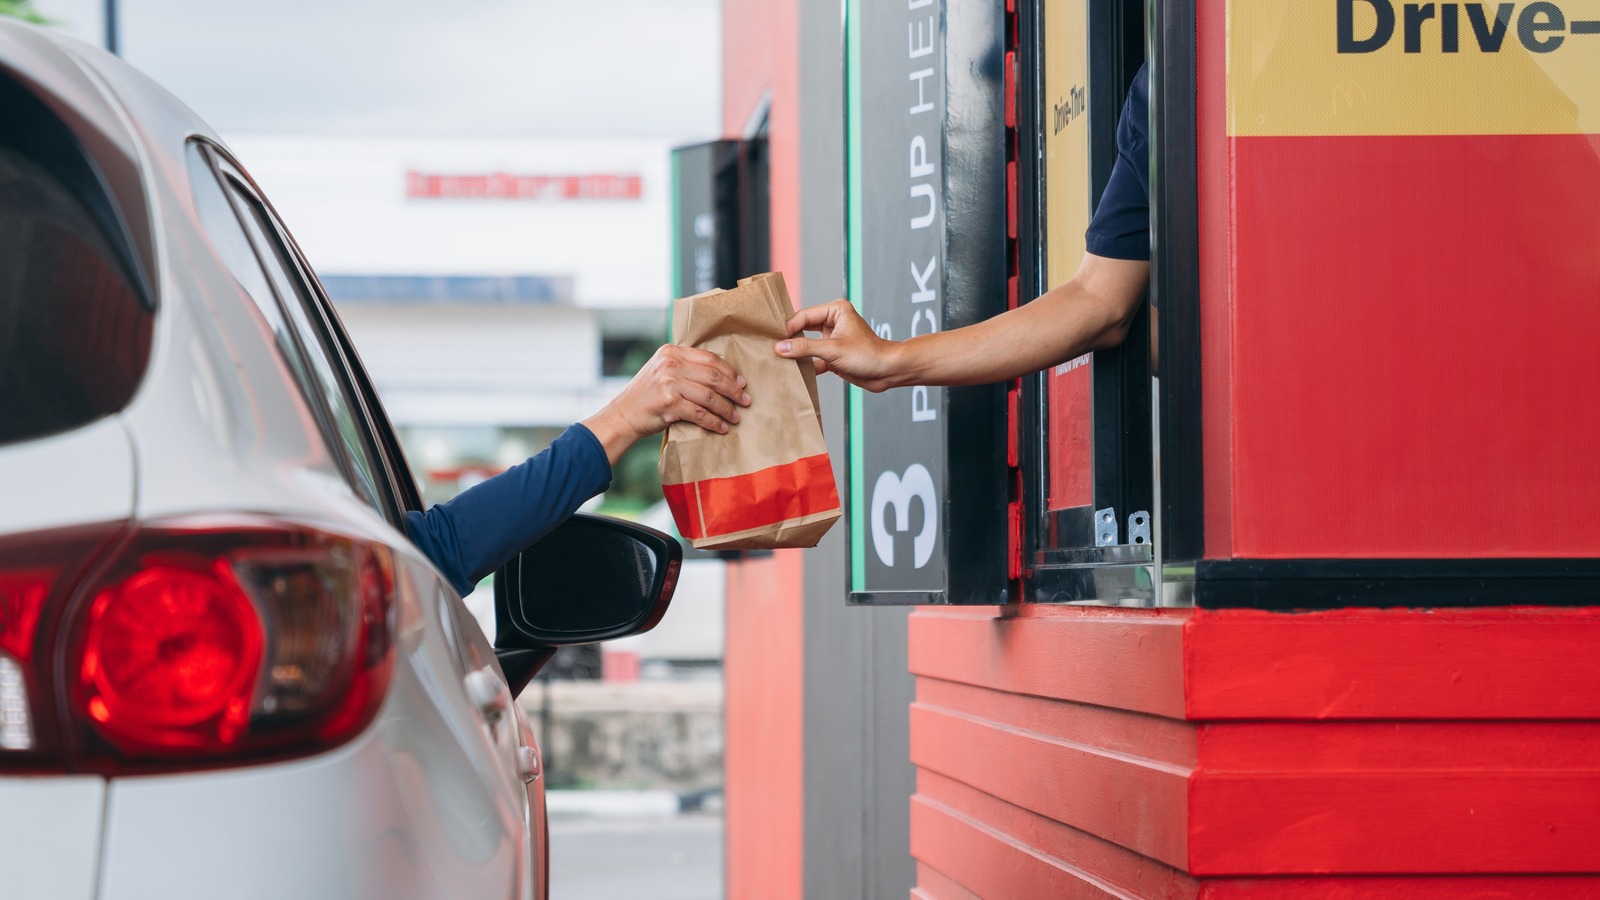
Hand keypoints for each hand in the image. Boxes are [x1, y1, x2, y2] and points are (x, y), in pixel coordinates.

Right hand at [581, 345, 750, 464]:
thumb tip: (721, 375)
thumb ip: (685, 366)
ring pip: (710, 396)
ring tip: (735, 417)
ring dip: (727, 409)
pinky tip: (721, 427)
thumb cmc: (647, 395)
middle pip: (713, 376)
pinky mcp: (669, 403)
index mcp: (671, 351)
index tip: (742, 383)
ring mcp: (669, 383)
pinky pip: (700, 413)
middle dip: (734, 390)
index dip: (729, 372)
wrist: (623, 414)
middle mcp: (670, 364)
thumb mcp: (662, 370)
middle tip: (745, 401)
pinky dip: (714, 422)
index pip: (709, 358)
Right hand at [774, 299, 902, 391]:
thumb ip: (805, 348)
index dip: (789, 328)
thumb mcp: (833, 350)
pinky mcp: (833, 355)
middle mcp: (833, 322)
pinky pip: (814, 358)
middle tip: (772, 348)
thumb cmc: (869, 354)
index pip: (804, 316)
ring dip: (797, 353)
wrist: (888, 372)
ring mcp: (832, 339)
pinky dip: (806, 365)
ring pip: (807, 345)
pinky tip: (795, 373)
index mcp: (835, 311)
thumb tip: (780, 347)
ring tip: (780, 360)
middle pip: (803, 329)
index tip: (775, 340)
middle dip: (790, 339)